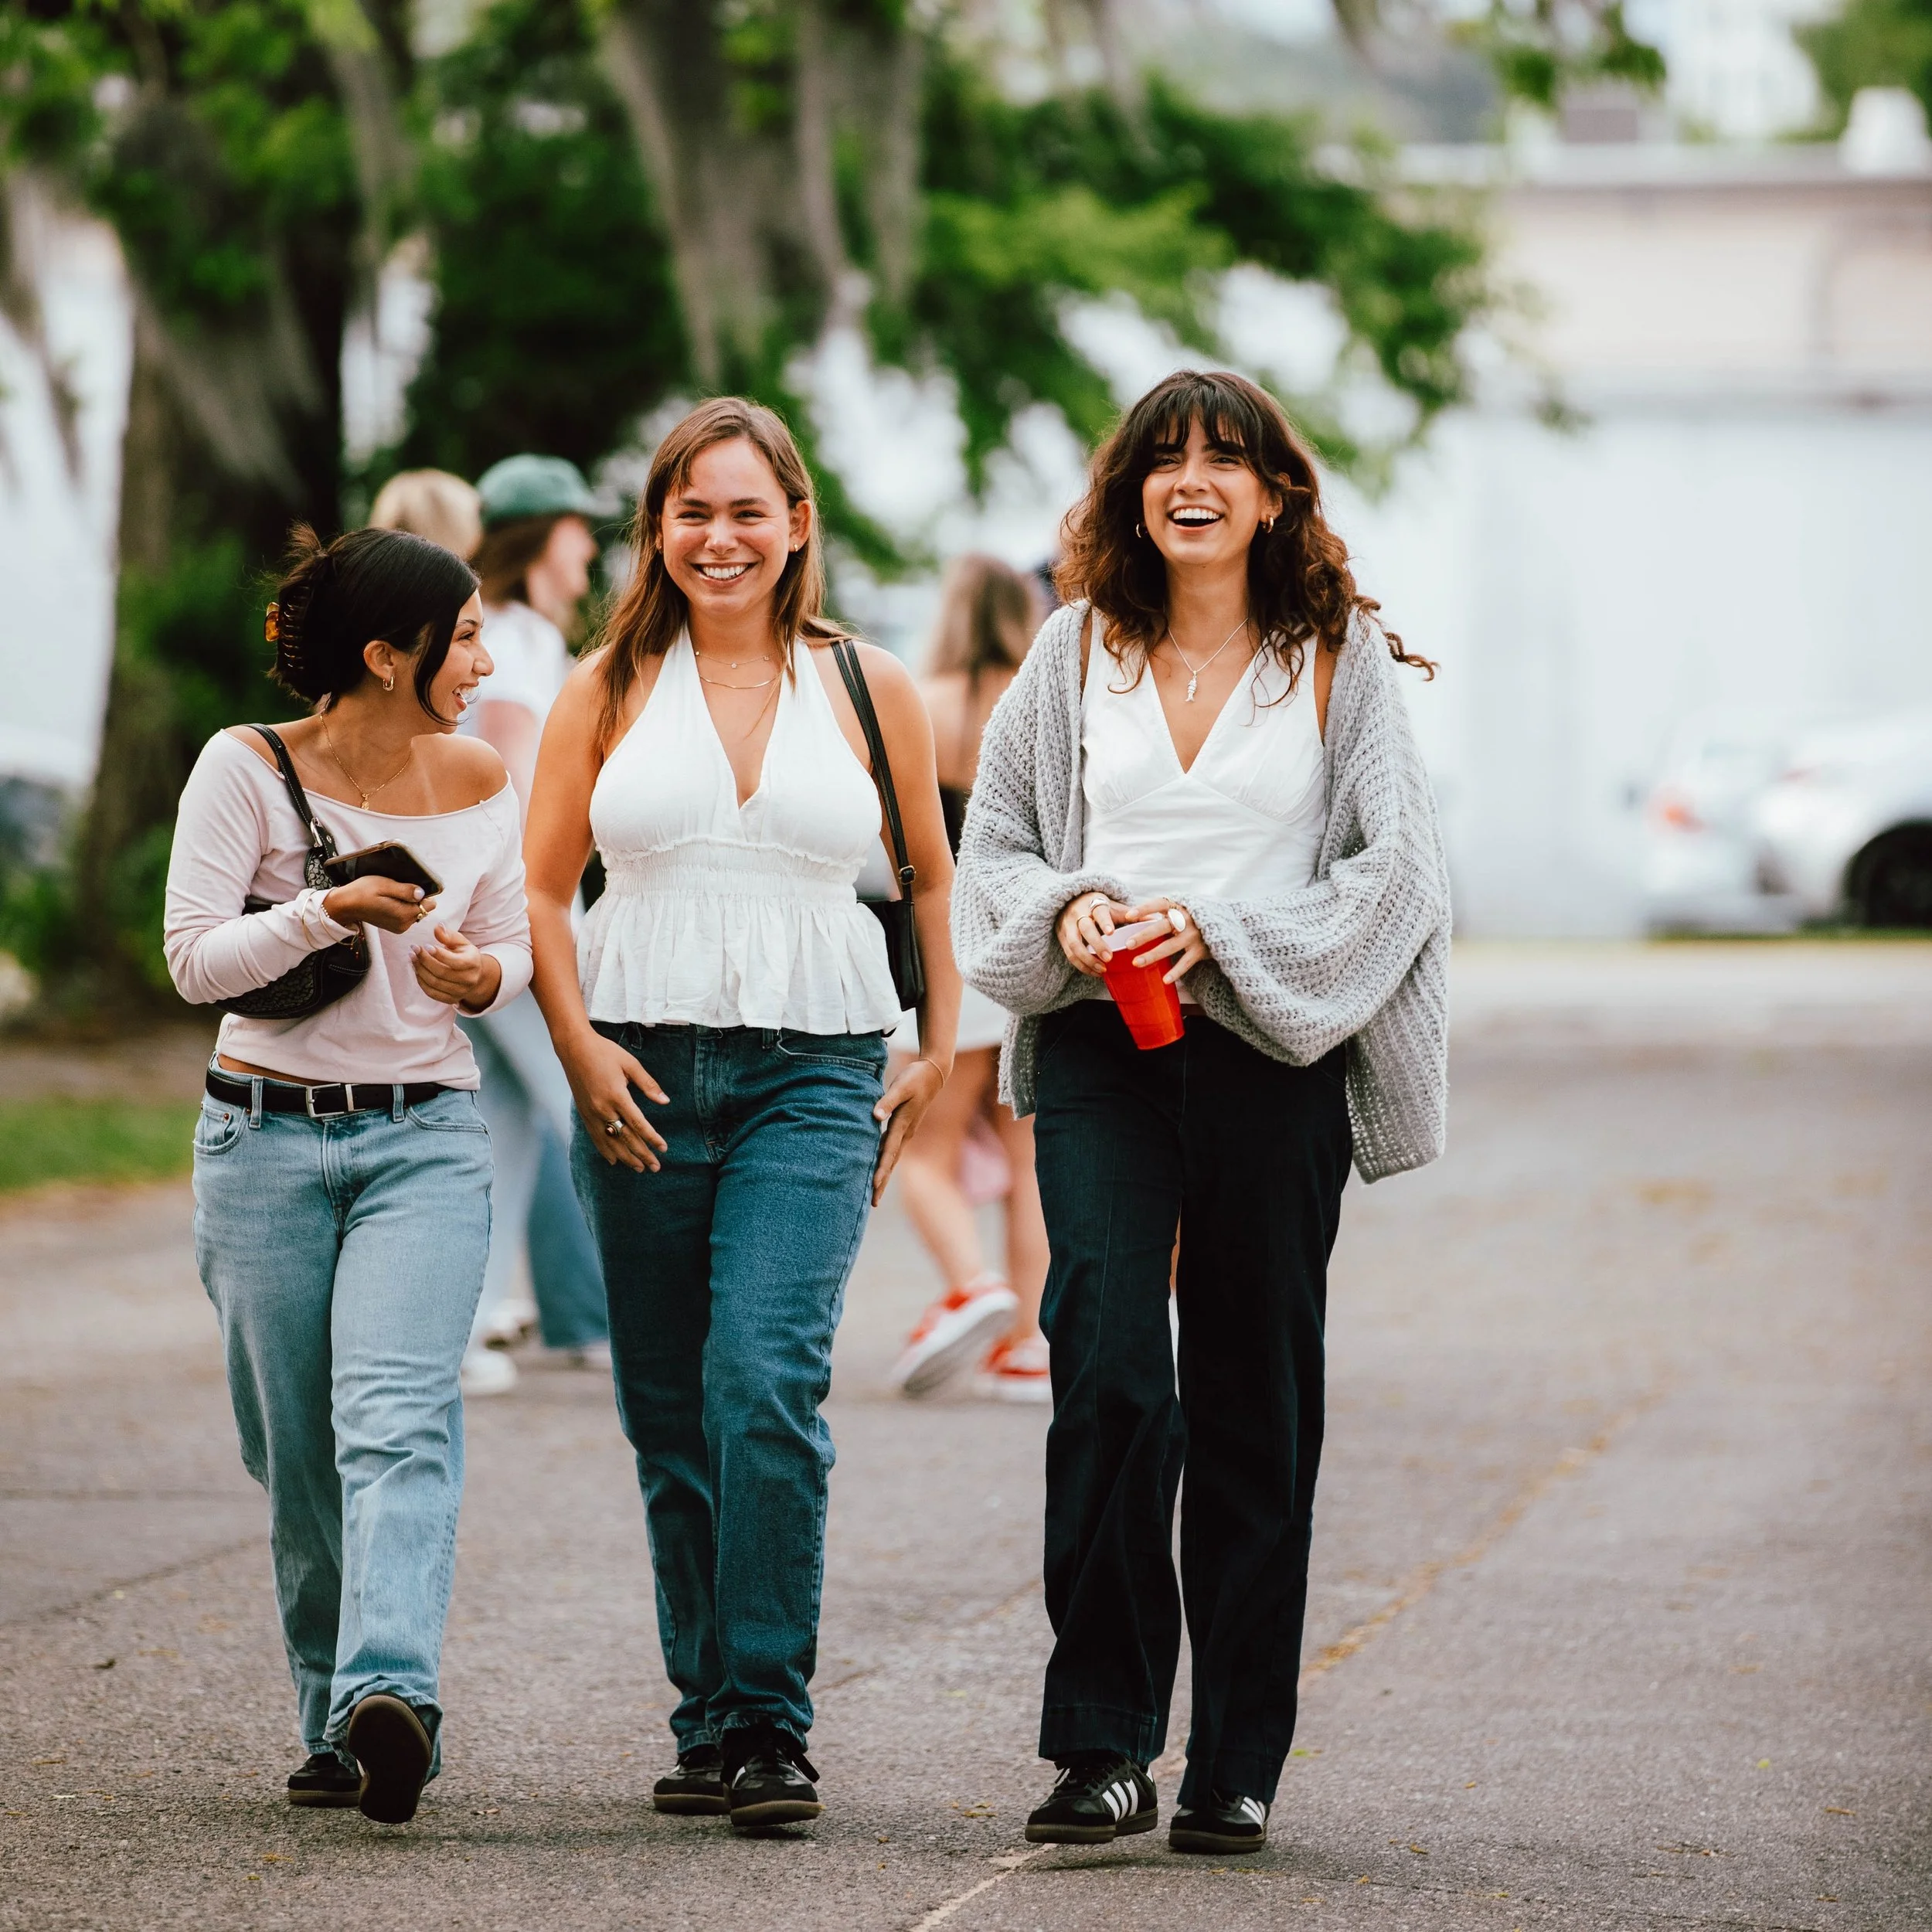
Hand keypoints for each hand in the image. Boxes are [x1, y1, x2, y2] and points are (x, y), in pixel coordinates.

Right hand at [325, 875, 435, 934]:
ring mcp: (400, 927)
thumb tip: (422, 893)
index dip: (423, 893)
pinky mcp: (395, 927)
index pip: (430, 904)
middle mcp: (405, 924)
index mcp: (404, 914)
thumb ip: (405, 890)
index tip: (409, 887)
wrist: (345, 905)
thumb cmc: (362, 892)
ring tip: (391, 896)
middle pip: (424, 908)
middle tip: (396, 890)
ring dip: (408, 903)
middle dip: (415, 898)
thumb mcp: (384, 885)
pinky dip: (402, 907)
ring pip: (416, 911)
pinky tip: (389, 902)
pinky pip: (407, 915)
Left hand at [411, 925, 501, 1011]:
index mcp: (473, 963)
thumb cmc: (464, 954)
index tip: (424, 945)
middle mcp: (469, 980)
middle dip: (424, 960)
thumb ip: (449, 935)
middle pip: (442, 972)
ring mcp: (461, 992)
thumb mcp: (461, 942)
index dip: (437, 954)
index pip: (454, 961)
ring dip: (420, 970)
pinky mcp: (451, 999)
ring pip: (434, 983)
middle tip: (413, 949)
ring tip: (412, 958)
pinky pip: (432, 993)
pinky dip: (421, 981)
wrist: (474, 975)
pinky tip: (416, 970)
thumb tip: (437, 927)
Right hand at [559, 1029, 668, 1173]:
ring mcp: (591, 1113)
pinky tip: (613, 1160)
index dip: (652, 1139)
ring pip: (610, 1142)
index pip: (638, 1124)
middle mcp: (603, 1108)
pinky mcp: (583, 1113)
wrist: (574, 1048)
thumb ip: (648, 1084)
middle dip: (642, 1154)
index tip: (663, 1149)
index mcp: (617, 1095)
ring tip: (639, 1168)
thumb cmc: (605, 1052)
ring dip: (625, 1157)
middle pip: (625, 1138)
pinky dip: (605, 1150)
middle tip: (655, 1167)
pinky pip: (595, 1137)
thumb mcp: (630, 1064)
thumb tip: (664, 1101)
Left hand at [871, 1055, 945, 1204]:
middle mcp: (905, 1133)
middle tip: (873, 1203)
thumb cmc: (915, 1078)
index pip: (889, 1151)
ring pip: (891, 1158)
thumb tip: (876, 1116)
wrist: (933, 1073)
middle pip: (891, 1162)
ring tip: (874, 1192)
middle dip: (882, 1182)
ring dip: (883, 1175)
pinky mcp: (903, 1127)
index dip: (881, 1169)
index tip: (874, 1185)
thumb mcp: (901, 1086)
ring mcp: (906, 1132)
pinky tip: (876, 1167)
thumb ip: (887, 1101)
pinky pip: (891, 1149)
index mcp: (903, 1125)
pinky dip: (884, 1161)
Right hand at [1056, 891, 1130, 979]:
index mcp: (1093, 904)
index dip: (1104, 921)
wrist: (1070, 902)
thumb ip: (1131, 914)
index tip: (1111, 932)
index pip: (1099, 910)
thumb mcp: (1113, 906)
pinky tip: (1094, 972)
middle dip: (1096, 944)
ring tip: (1102, 969)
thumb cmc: (1098, 907)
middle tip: (1109, 958)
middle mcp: (1078, 914)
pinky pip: (1070, 954)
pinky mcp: (1062, 938)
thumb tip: (1155, 921)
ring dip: (1088, 959)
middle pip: (1085, 928)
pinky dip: (1082, 966)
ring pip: (1074, 944)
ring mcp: (1068, 926)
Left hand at [1119, 897, 1209, 986]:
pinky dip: (1175, 972)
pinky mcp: (1200, 950)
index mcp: (1178, 907)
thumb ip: (1163, 912)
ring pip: (1170, 946)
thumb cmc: (1193, 917)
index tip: (1128, 916)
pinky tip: (1164, 980)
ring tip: (1136, 962)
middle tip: (1128, 944)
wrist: (1224, 924)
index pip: (1159, 904)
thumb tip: (1133, 918)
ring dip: (1152, 955)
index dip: (1144, 909)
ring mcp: (1193, 936)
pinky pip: (1185, 963)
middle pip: (1162, 927)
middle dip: (1144, 936)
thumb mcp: (1181, 908)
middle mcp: (1186, 920)